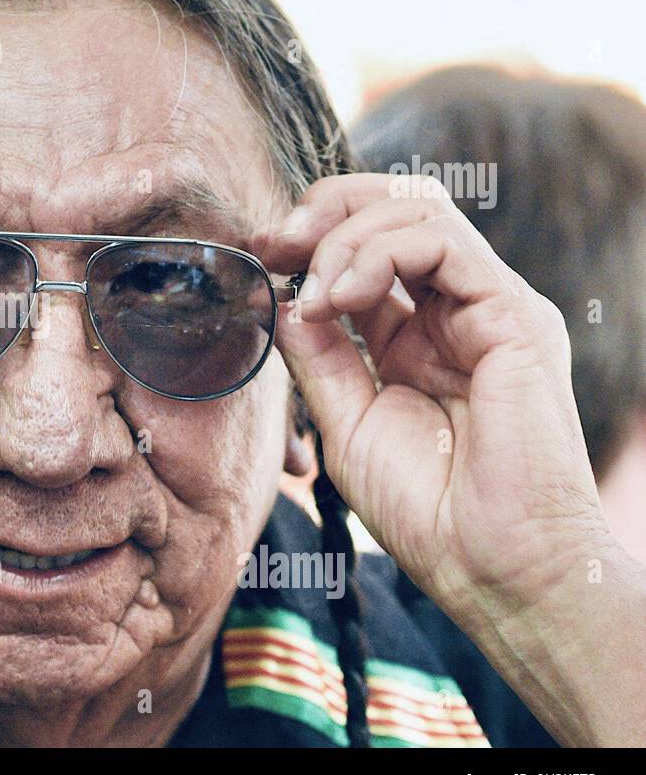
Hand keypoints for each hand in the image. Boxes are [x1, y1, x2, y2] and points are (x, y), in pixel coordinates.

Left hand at [255, 173, 603, 614]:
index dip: (312, 237)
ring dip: (344, 236)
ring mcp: (490, 308)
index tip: (259, 253)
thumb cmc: (426, 509)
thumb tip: (283, 296)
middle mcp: (459, 311)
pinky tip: (339, 296)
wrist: (489, 566)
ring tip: (312, 293)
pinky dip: (378, 253)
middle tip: (271, 242)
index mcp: (421, 335)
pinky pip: (445, 242)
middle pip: (398, 208)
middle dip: (325, 211)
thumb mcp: (346, 418)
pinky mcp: (514, 316)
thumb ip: (319, 353)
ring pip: (420, 211)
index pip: (372, 246)